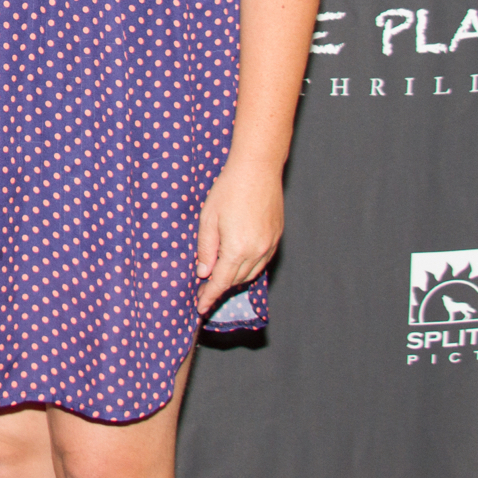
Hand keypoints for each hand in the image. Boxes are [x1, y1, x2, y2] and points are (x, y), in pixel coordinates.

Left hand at [194, 154, 283, 313]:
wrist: (257, 169)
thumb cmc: (228, 190)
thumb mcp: (208, 219)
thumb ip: (206, 249)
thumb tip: (204, 273)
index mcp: (237, 249)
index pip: (221, 282)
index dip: (210, 296)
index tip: (201, 308)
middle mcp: (257, 251)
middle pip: (236, 280)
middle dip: (220, 288)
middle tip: (204, 292)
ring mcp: (270, 245)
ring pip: (251, 273)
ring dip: (235, 279)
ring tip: (219, 279)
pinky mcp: (276, 237)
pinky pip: (262, 262)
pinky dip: (249, 268)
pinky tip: (238, 264)